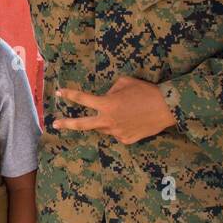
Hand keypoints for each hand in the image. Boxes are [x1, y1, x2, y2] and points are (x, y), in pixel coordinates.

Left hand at [53, 76, 175, 144]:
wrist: (167, 107)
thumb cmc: (146, 91)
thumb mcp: (125, 82)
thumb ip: (111, 90)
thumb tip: (106, 96)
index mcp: (107, 104)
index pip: (83, 99)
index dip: (69, 94)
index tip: (59, 93)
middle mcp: (108, 120)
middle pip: (82, 124)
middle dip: (67, 124)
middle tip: (55, 124)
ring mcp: (117, 132)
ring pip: (104, 128)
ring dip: (106, 121)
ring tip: (123, 112)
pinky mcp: (127, 140)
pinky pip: (118, 133)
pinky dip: (121, 126)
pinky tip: (133, 120)